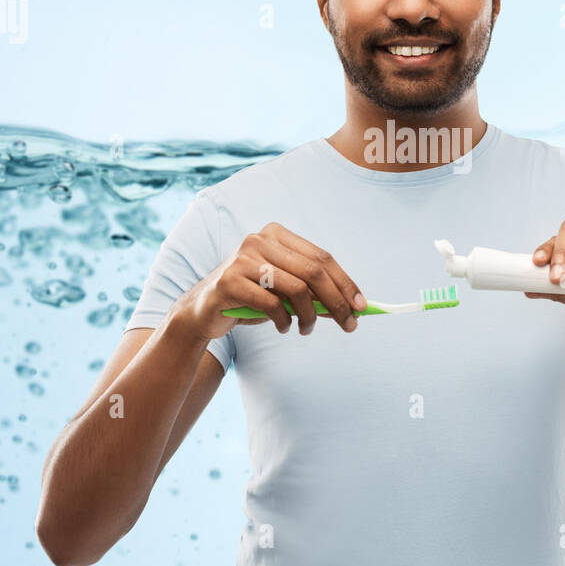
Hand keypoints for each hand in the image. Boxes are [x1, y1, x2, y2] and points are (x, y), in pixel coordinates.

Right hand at [166, 222, 367, 341]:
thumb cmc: (251, 297)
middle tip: (349, 325)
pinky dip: (284, 321)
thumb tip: (351, 306)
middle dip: (336, 302)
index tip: (362, 306)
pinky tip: (283, 328)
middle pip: (313, 272)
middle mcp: (259, 240)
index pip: (322, 258)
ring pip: (296, 289)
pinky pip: (272, 304)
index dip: (345, 283)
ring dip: (309, 317)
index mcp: (276, 235)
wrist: (203, 310)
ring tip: (306, 330)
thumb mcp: (284, 290)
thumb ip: (312, 292)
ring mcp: (243, 259)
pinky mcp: (229, 281)